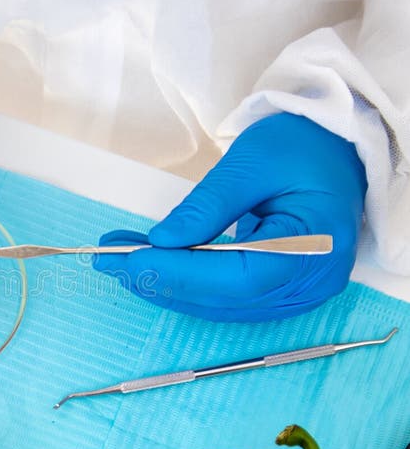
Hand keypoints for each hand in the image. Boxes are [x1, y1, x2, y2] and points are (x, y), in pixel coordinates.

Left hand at [94, 113, 366, 321]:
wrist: (337, 146)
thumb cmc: (302, 145)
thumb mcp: (250, 163)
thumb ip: (206, 207)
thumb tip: (162, 241)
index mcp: (316, 247)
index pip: (238, 276)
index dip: (181, 273)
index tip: (132, 260)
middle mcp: (312, 282)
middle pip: (226, 298)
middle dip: (164, 281)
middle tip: (111, 262)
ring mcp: (299, 292)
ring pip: (222, 304)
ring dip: (170, 285)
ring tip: (124, 261)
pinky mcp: (283, 289)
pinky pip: (230, 297)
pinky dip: (191, 284)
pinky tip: (157, 267)